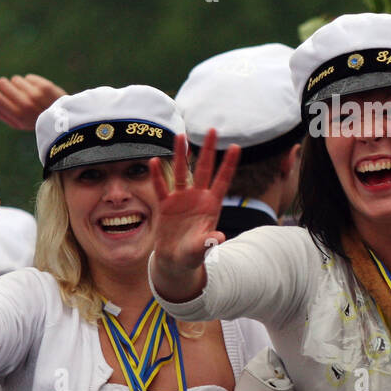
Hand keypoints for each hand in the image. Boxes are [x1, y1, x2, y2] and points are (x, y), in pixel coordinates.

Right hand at [0, 74, 66, 130]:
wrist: (66, 119)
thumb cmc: (38, 121)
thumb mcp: (19, 124)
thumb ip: (3, 113)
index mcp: (17, 117)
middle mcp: (26, 105)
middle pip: (2, 83)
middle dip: (4, 84)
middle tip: (11, 89)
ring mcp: (36, 94)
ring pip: (16, 79)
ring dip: (19, 84)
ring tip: (28, 93)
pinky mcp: (45, 86)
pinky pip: (29, 77)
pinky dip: (31, 82)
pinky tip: (38, 90)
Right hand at [148, 129, 239, 297]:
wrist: (175, 260)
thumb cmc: (193, 255)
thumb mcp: (201, 250)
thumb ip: (209, 242)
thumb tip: (219, 237)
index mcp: (212, 205)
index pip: (223, 180)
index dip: (229, 164)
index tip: (236, 146)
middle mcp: (198, 198)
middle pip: (203, 169)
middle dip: (208, 150)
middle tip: (212, 129)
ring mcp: (181, 199)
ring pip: (181, 172)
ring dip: (181, 155)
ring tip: (181, 136)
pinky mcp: (166, 205)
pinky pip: (161, 187)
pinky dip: (157, 175)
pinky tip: (154, 160)